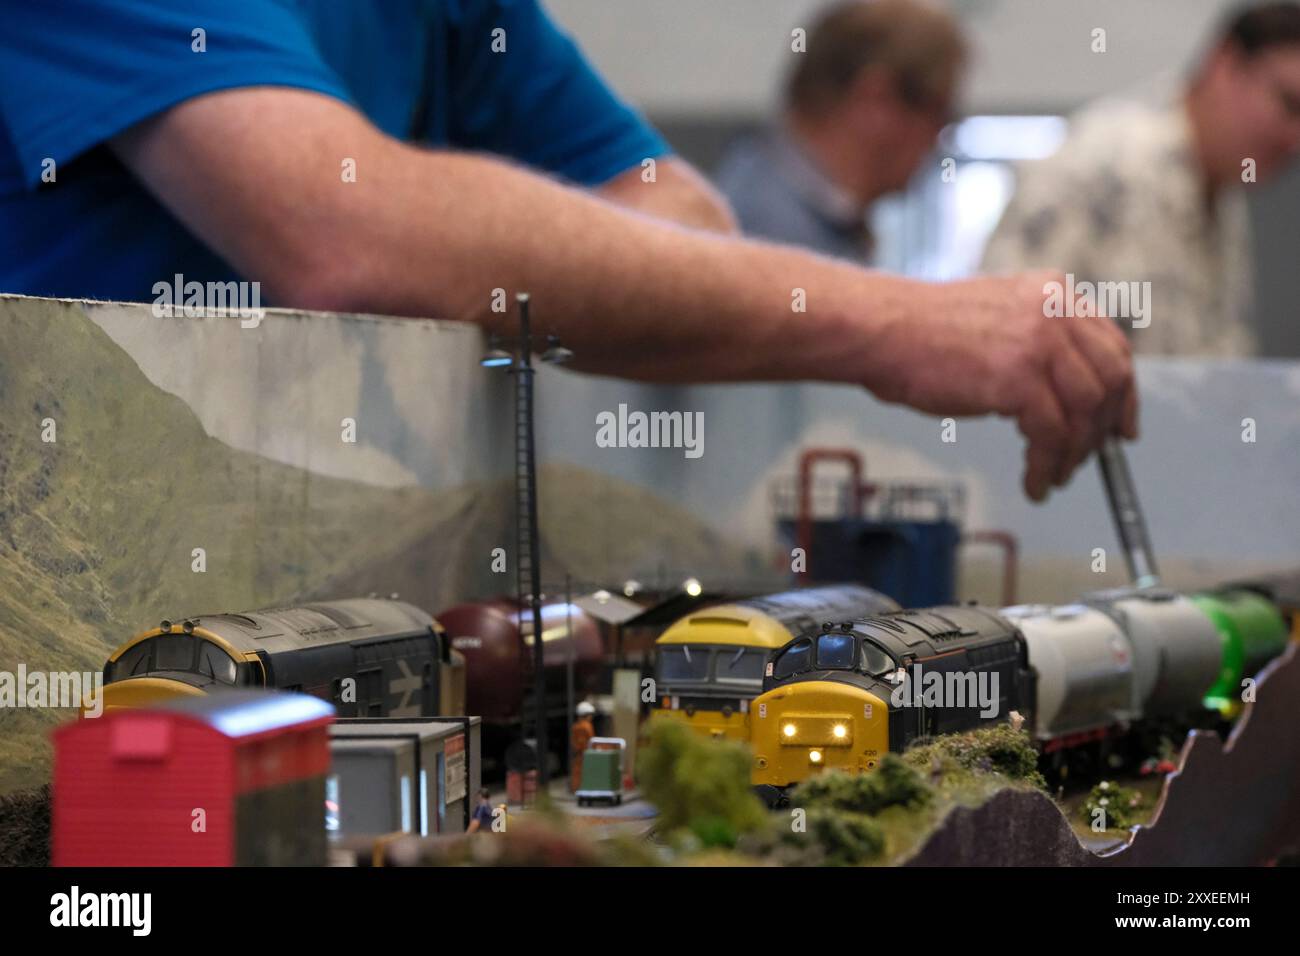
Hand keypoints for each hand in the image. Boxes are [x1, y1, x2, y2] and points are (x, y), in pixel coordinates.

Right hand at [868, 271, 1137, 500]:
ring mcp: (1039, 343)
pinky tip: (1033, 481)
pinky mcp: (1018, 378)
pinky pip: (1051, 435)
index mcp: (1053, 292)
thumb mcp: (995, 319)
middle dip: (1103, 428)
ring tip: (1054, 475)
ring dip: (1074, 454)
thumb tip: (1063, 392)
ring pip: (1086, 411)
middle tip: (1087, 460)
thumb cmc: (920, 333)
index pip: (1112, 345)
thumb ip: (1035, 340)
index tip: (1121, 426)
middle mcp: (1055, 311)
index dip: (1123, 393)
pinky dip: (1046, 465)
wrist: (880, 331)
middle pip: (1110, 378)